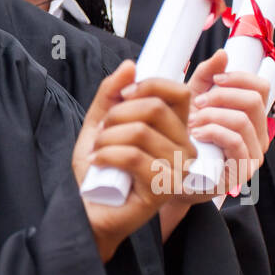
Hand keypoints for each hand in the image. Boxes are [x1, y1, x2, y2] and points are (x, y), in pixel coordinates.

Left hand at [73, 61, 195, 260]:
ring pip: (141, 132)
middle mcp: (185, 148)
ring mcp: (177, 170)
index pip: (179, 92)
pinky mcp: (163, 189)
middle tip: (101, 133)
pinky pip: (134, 156)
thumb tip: (130, 65)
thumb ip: (112, 94)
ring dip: (107, 138)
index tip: (122, 97)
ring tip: (98, 151)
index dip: (148, 85)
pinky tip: (99, 163)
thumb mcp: (100, 123)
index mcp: (175, 129)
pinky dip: (107, 155)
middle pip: (155, 108)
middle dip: (117, 114)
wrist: (89, 209)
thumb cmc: (99, 169)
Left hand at [184, 50, 269, 198]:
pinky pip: (236, 141)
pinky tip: (197, 134)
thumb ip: (205, 77)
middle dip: (222, 96)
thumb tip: (223, 54)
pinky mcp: (243, 171)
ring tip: (193, 121)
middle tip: (197, 103)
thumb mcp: (191, 100)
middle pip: (254, 100)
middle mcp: (259, 135)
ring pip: (243, 119)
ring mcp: (253, 155)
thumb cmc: (183, 136)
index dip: (239, 77)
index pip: (262, 87)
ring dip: (213, 115)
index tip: (215, 80)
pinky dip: (214, 131)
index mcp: (251, 116)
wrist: (170, 174)